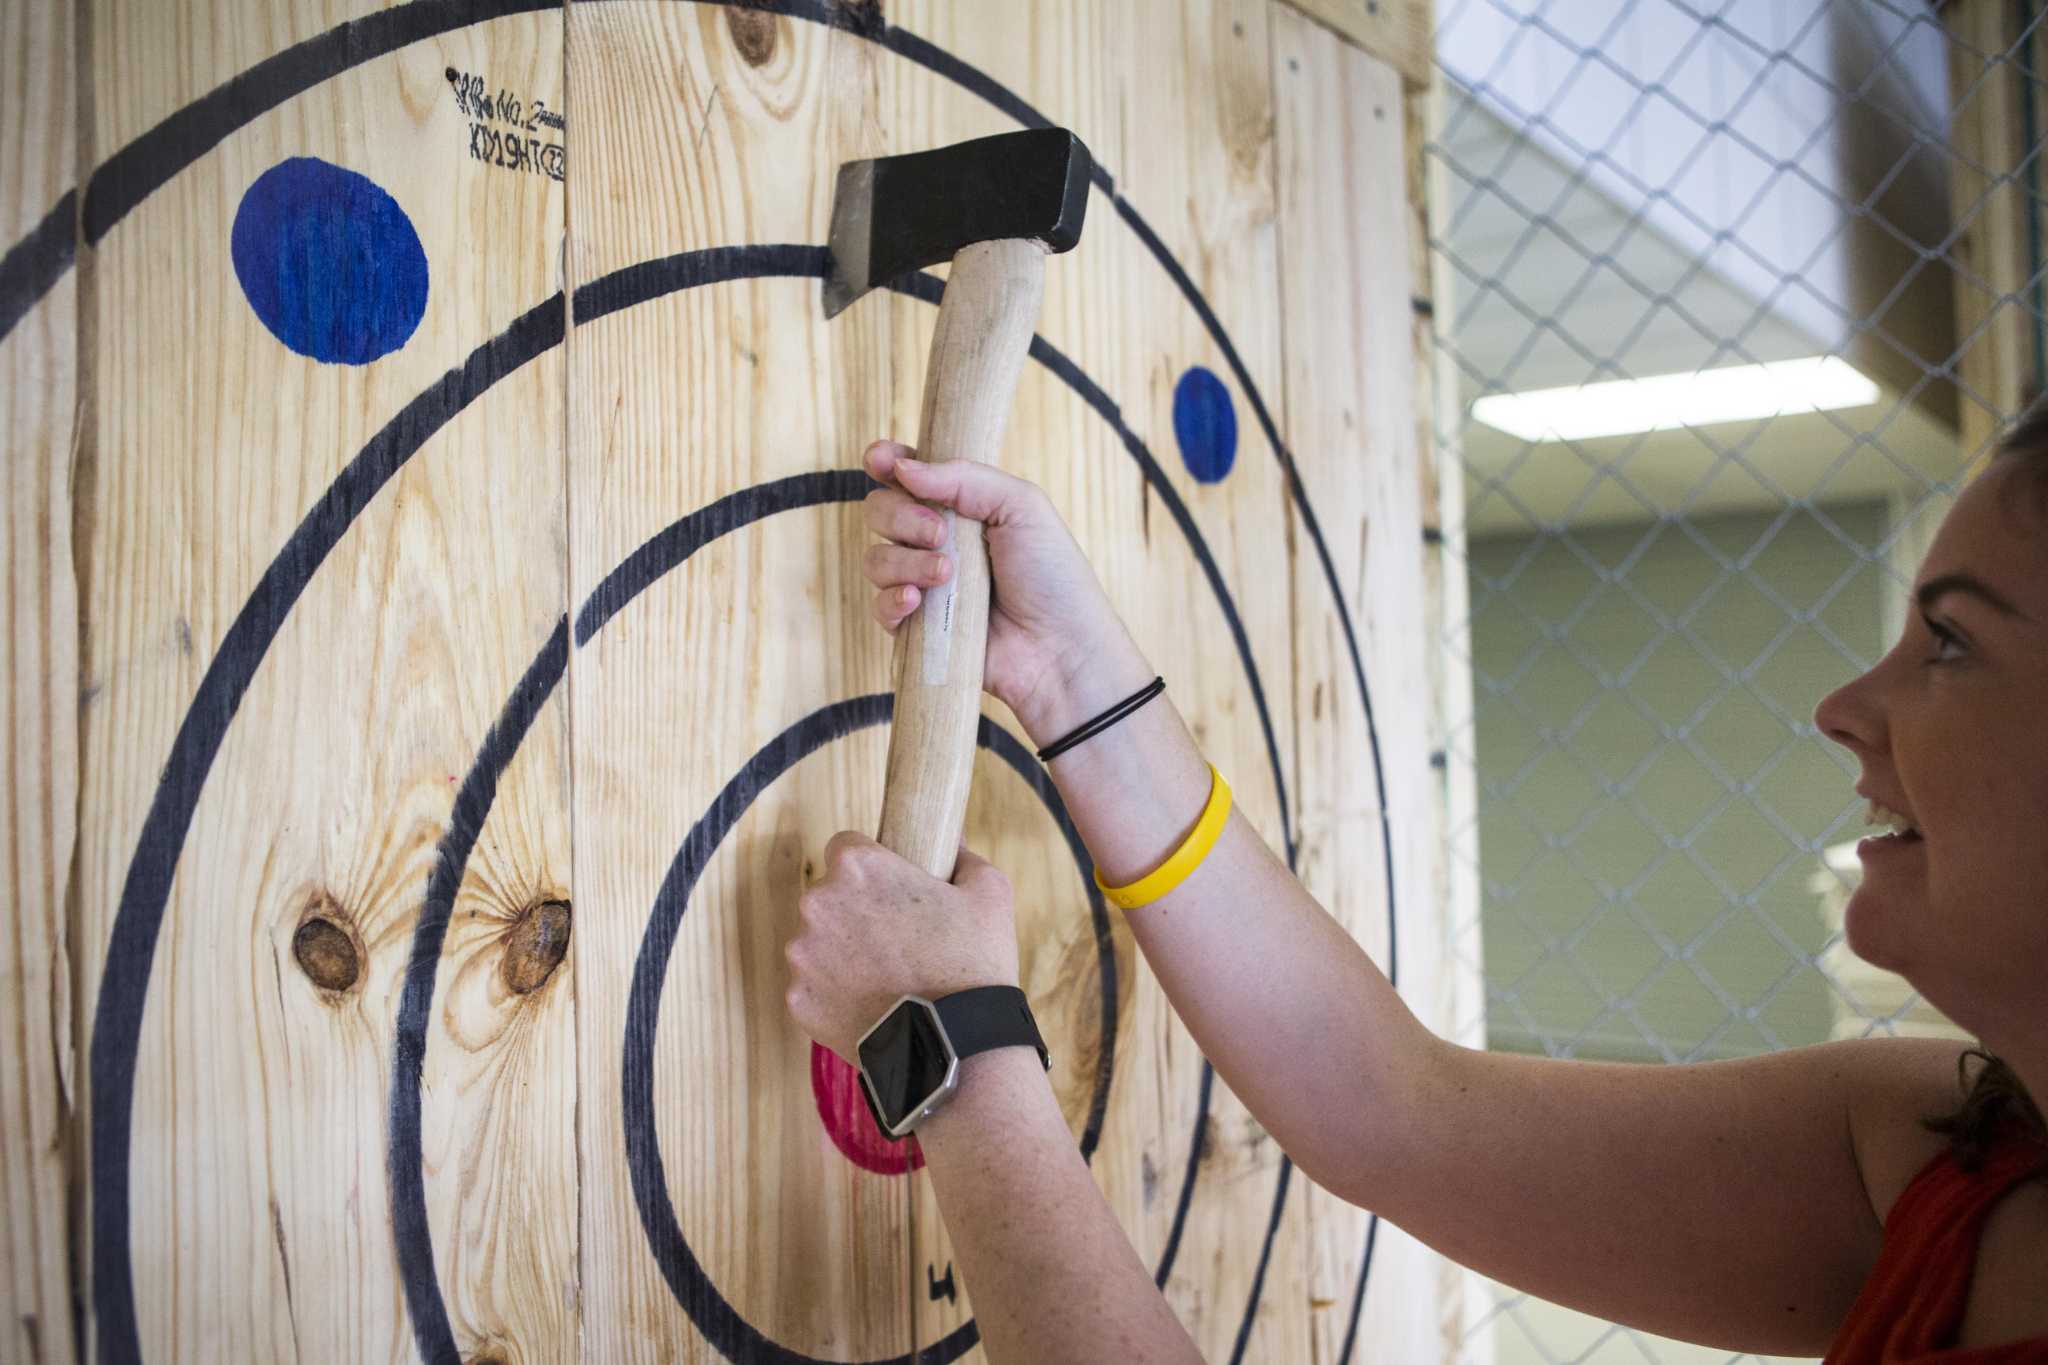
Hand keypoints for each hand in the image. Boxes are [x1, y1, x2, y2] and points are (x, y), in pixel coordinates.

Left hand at [784, 831, 1020, 1064]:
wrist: (956, 1047)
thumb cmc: (974, 964)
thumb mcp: (989, 893)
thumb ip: (964, 855)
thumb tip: (954, 836)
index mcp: (858, 867)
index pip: (846, 846)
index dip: (871, 864)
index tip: (890, 886)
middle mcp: (818, 904)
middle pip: (829, 895)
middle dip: (856, 910)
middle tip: (897, 937)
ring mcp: (804, 956)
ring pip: (818, 943)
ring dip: (843, 953)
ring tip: (888, 977)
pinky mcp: (799, 1001)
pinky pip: (815, 988)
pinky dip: (837, 994)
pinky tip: (874, 1005)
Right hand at [859, 439, 1151, 745]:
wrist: (1060, 646)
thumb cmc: (1051, 574)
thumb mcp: (1021, 506)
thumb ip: (965, 477)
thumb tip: (904, 469)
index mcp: (960, 505)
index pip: (906, 475)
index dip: (885, 463)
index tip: (880, 461)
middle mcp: (936, 541)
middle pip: (879, 511)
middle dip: (901, 516)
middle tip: (940, 533)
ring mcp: (924, 585)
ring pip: (876, 559)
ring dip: (905, 562)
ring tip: (947, 575)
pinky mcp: (918, 628)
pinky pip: (879, 607)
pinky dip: (892, 600)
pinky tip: (917, 601)